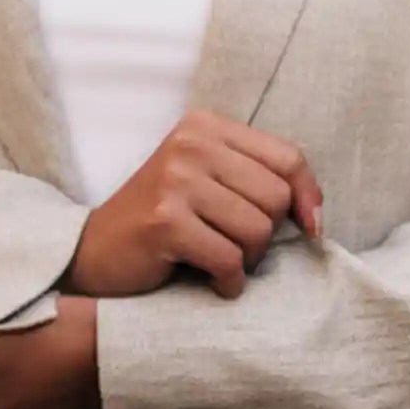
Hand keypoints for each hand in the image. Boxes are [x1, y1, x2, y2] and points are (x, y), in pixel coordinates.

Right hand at [65, 109, 322, 298]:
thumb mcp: (209, 183)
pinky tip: (210, 281)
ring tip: (217, 262)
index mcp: (205, 126)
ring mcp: (175, 179)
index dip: (307, 198)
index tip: (308, 228)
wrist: (93, 254)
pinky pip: (229, 259)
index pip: (288, 158)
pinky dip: (227, 282)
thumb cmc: (163, 223)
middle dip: (265, 235)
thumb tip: (316, 218)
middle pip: (276, 198)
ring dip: (245, 261)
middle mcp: (190, 143)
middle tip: (234, 246)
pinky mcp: (165, 220)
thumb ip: (258, 181)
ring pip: (257, 230)